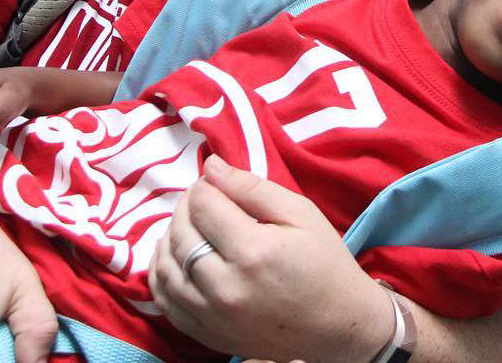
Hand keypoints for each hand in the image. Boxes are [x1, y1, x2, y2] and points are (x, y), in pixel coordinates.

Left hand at [149, 155, 389, 362]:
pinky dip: (161, 274)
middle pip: (181, 233)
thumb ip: (252, 187)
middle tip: (202, 199)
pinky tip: (174, 256)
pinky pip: (166, 302)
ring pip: (166, 267)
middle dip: (185, 207)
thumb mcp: (300, 213)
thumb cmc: (325, 263)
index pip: (203, 205)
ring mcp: (213, 317)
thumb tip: (210, 166)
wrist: (340, 326)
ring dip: (169, 237)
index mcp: (253, 252)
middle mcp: (226, 288)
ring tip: (189, 225)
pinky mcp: (208, 335)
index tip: (215, 183)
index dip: (204, 186)